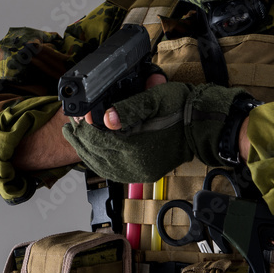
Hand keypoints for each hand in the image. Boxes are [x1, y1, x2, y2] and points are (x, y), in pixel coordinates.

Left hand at [62, 80, 251, 182]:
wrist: (204, 125)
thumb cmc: (182, 109)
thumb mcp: (156, 99)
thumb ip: (129, 108)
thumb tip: (107, 118)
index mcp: (137, 148)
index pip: (98, 140)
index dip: (83, 128)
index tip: (74, 116)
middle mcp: (136, 166)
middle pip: (96, 154)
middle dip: (80, 139)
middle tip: (69, 125)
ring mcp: (139, 172)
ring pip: (101, 165)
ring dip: (87, 150)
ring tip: (76, 136)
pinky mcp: (143, 173)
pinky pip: (113, 171)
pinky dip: (100, 161)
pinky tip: (94, 152)